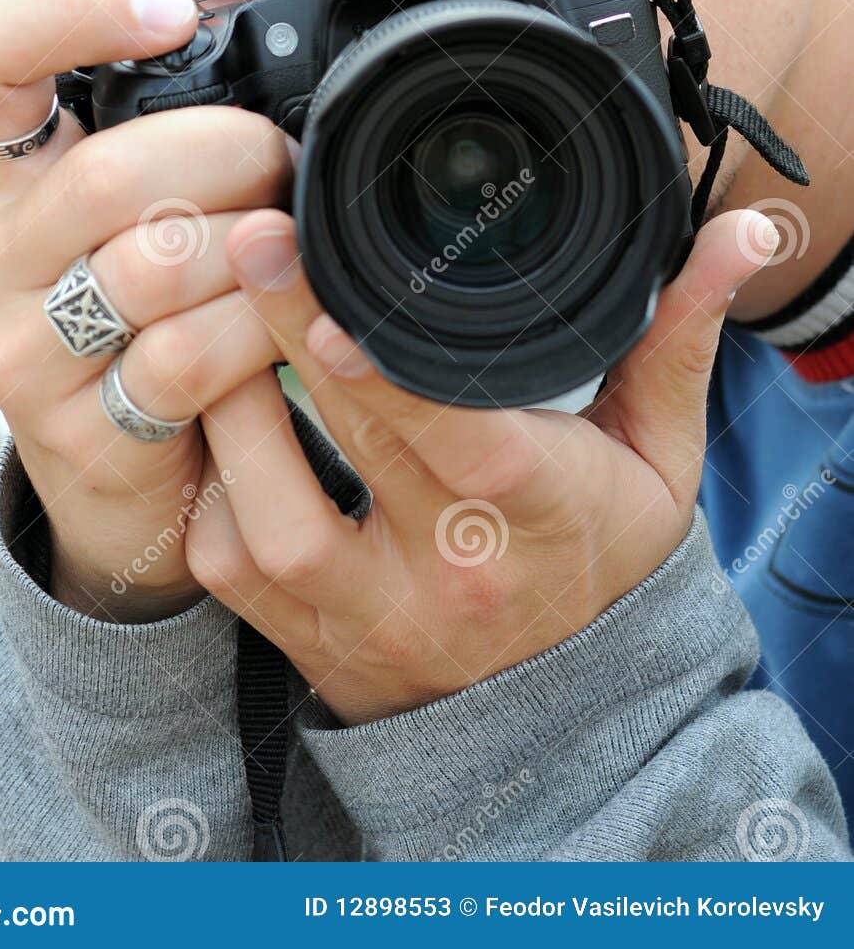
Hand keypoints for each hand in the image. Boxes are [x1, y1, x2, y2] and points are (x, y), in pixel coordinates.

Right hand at [0, 0, 297, 621]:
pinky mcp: (73, 435)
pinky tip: (285, 327)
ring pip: (154, 268)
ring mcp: (19, 352)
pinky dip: (255, 333)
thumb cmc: (161, 299)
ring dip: (255, 248)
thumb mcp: (172, 183)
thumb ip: (212, 64)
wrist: (136, 474)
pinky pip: (180, 363)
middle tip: (284, 164)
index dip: (66, 11)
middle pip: (109, 172)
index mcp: (7, 172)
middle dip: (230, 155)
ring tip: (292, 244)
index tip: (170, 19)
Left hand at [185, 206, 778, 721]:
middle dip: (289, 329)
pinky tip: (211, 406)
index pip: (467, 442)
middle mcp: (448, 574)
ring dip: (231, 408)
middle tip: (254, 236)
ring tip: (216, 314)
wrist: (555, 715)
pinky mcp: (303, 637)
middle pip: (355, 447)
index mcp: (542, 516)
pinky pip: (225, 558)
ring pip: (267, 517)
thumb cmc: (601, 553)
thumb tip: (743, 234)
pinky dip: (205, 476)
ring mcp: (366, 614)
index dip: (393, 373)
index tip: (331, 282)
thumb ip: (678, 338)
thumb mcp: (657, 455)